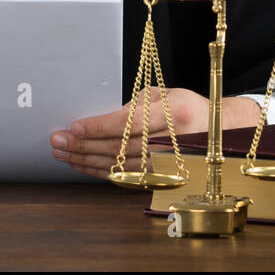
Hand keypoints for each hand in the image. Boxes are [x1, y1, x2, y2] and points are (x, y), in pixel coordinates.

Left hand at [50, 88, 261, 178]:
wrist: (217, 132)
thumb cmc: (185, 107)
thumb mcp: (163, 95)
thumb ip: (133, 107)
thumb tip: (97, 120)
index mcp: (175, 114)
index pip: (130, 124)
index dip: (100, 127)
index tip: (75, 126)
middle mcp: (173, 142)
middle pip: (120, 148)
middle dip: (84, 145)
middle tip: (57, 140)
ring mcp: (167, 165)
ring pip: (119, 166)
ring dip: (86, 160)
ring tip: (62, 153)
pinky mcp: (160, 178)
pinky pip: (124, 177)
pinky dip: (99, 172)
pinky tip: (81, 165)